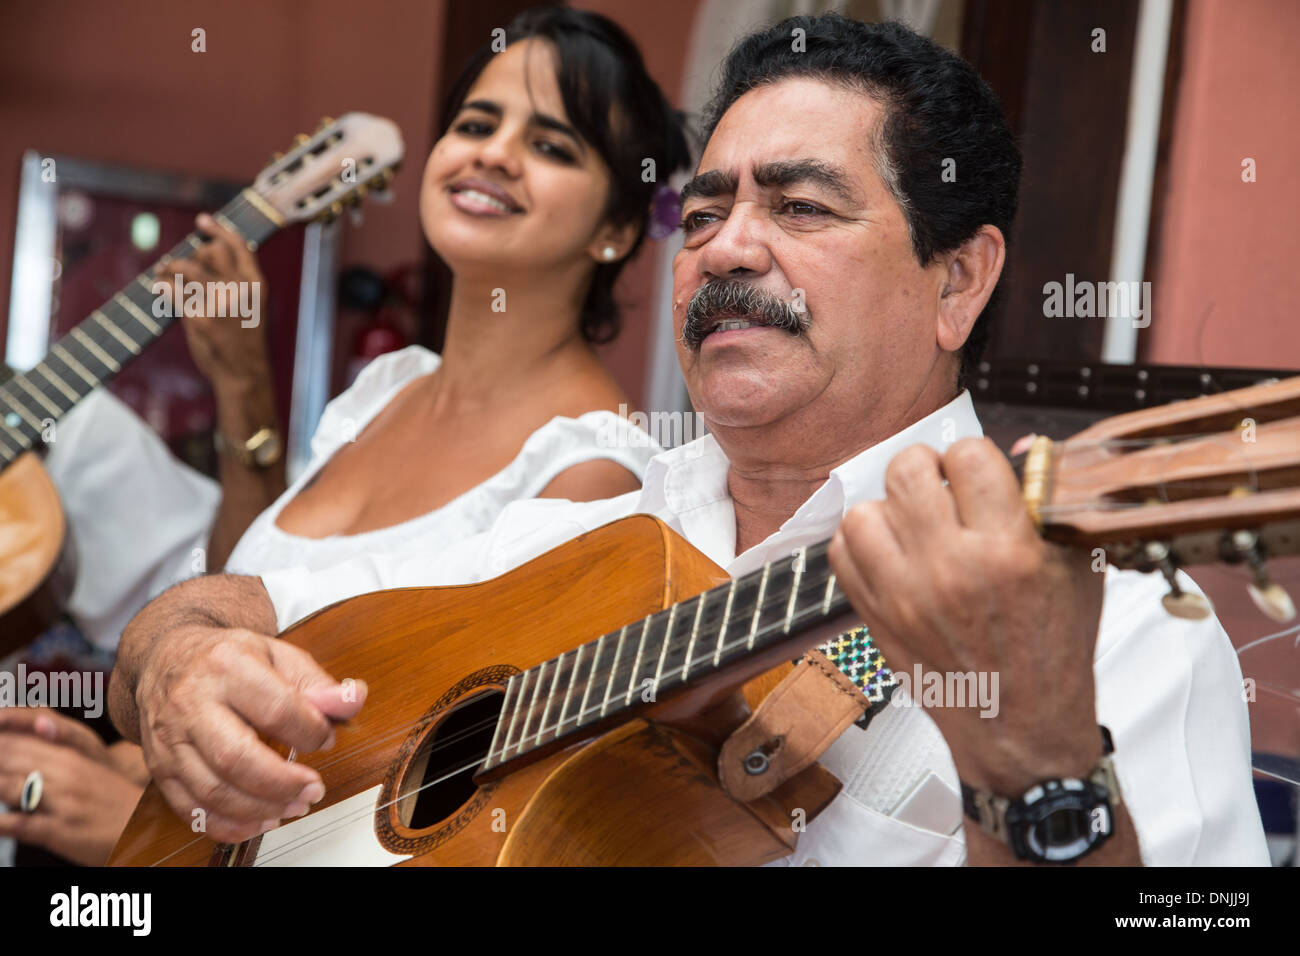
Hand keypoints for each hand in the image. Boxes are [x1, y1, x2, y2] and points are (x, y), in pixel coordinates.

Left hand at [0, 708, 144, 864]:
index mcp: (73, 756)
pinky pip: (21, 825)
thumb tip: (33, 730)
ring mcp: (63, 802)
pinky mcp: (60, 831)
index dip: (0, 733)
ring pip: (10, 787)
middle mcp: (67, 774)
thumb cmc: (111, 800)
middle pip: (12, 757)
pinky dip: (2, 822)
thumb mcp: (89, 768)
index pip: (22, 738)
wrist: (145, 828)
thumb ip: (58, 752)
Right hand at [132, 624, 365, 842]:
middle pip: (236, 757)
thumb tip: (352, 700)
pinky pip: (190, 809)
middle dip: (283, 783)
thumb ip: (316, 682)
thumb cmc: (228, 659)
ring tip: (294, 806)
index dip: (310, 732)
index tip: (325, 739)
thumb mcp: (276, 654)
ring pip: (212, 790)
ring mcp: (170, 739)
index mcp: (226, 666)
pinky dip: (229, 825)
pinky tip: (260, 820)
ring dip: (260, 808)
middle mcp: (191, 703)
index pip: (275, 709)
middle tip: (314, 789)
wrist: (166, 659)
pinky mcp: (158, 768)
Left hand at [155, 213, 270, 390]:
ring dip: (170, 266)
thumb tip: (203, 258)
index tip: (201, 220)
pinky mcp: (200, 319)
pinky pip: (174, 293)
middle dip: (191, 254)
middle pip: (209, 251)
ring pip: (188, 267)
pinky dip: (163, 287)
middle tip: (178, 264)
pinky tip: (158, 288)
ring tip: (162, 272)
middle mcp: (239, 289)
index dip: (218, 229)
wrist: (244, 374)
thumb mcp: (252, 307)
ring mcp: (219, 303)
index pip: (238, 245)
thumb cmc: (245, 341)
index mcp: (256, 284)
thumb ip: (236, 283)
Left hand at [828, 438, 1105, 795]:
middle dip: (925, 467)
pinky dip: (860, 543)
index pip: (969, 456)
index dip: (973, 457)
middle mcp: (948, 570)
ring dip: (888, 508)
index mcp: (1008, 552)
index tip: (978, 474)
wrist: (1020, 728)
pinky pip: (842, 553)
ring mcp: (904, 595)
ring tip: (913, 523)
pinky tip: (890, 551)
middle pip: (906, 472)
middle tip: (939, 486)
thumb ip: (1048, 504)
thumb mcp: (1076, 568)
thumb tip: (1020, 447)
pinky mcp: (876, 617)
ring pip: (864, 511)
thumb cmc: (1053, 651)